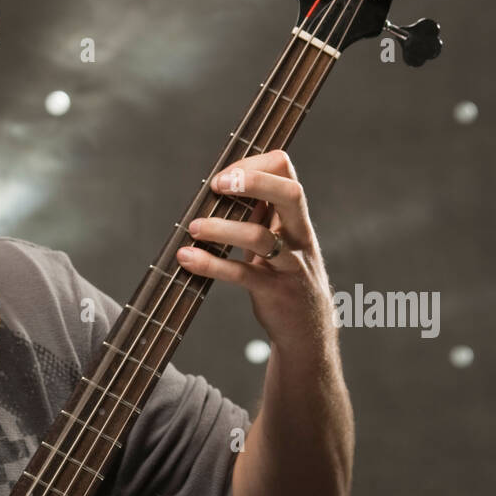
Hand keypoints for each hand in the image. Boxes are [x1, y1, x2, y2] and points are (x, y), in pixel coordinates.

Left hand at [174, 149, 334, 355]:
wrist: (307, 329)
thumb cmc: (283, 277)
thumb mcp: (277, 240)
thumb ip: (257, 215)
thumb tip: (220, 188)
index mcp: (296, 217)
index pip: (286, 172)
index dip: (254, 166)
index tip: (224, 175)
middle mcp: (299, 236)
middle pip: (289, 194)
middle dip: (252, 182)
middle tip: (216, 186)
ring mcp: (290, 264)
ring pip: (260, 237)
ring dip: (221, 228)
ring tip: (194, 228)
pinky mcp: (275, 292)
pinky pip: (243, 274)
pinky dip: (211, 265)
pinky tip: (188, 259)